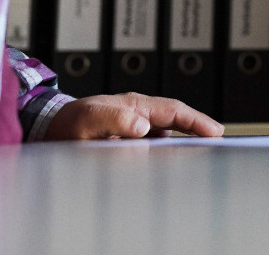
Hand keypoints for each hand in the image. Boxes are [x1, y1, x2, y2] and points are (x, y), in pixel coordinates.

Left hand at [41, 92, 224, 140]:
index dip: (196, 120)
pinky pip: (156, 144)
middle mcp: (138, 113)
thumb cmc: (67, 123)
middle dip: (199, 129)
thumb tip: (143, 126)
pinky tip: (173, 164)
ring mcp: (135, 126)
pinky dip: (170, 151)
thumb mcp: (88, 118)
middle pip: (176, 120)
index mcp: (134, 104)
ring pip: (168, 133)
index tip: (215, 131)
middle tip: (219, 142)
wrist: (49, 129)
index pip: (173, 110)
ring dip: (186, 140)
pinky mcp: (129, 140)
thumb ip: (114, 119)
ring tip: (204, 154)